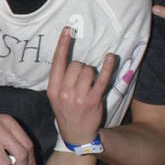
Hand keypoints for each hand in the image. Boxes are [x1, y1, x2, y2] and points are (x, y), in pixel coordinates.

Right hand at [46, 26, 116, 145]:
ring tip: (90, 84)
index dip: (62, 44)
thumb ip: (61, 80)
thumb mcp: (56, 97)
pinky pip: (102, 78)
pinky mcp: (93, 100)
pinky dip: (108, 66)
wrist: (77, 134)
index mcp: (53, 89)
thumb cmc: (67, 113)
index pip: (57, 61)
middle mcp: (65, 92)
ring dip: (92, 73)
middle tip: (82, 79)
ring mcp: (79, 96)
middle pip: (76, 64)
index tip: (67, 29)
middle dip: (81, 67)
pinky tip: (111, 57)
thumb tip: (71, 60)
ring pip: (88, 70)